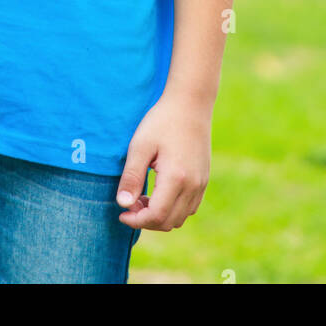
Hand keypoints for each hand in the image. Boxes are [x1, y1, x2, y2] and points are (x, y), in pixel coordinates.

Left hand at [115, 90, 211, 231]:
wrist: (190, 103)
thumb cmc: (162, 121)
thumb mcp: (140, 146)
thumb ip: (131, 177)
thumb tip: (123, 204)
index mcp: (176, 178)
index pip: (156, 216)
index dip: (136, 220)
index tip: (121, 213)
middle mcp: (193, 185)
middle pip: (169, 222)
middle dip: (146, 220)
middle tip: (130, 203)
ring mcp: (201, 183)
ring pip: (180, 217)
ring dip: (160, 216)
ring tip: (143, 197)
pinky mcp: (204, 179)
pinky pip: (190, 207)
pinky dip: (174, 209)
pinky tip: (160, 192)